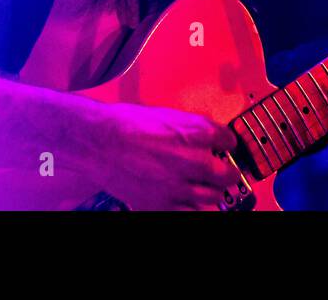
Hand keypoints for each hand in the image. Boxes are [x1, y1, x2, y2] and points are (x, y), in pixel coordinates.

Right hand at [86, 103, 243, 209]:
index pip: (228, 140)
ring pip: (212, 198)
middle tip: (224, 173)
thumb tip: (207, 134)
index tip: (226, 146)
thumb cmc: (126, 125)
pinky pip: (188, 212)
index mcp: (195, 134)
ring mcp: (178, 187)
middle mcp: (192, 161)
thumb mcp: (166, 115)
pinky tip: (185, 199)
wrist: (99, 143)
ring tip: (206, 188)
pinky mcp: (161, 205)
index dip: (228, 143)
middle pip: (227, 175)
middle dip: (227, 173)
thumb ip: (190, 127)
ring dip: (212, 192)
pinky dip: (190, 206)